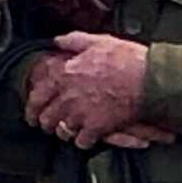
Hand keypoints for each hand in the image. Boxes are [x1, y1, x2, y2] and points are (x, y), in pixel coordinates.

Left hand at [24, 32, 160, 148]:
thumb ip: (74, 41)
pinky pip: (81, 141)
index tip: (33, 111)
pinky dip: (83, 140)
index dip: (32, 106)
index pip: (37, 95)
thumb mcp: (99, 41)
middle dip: (46, 122)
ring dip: (63, 131)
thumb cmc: (126, 59)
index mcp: (64, 74)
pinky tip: (87, 137)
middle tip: (48, 124)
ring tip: (67, 130)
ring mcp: (81, 114)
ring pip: (61, 131)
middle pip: (46, 117)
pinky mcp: (97, 128)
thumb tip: (57, 41)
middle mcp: (68, 96)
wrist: (149, 80)